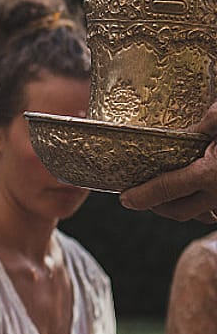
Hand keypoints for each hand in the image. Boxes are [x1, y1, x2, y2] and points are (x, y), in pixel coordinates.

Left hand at [119, 102, 216, 221]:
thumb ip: (210, 119)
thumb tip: (194, 123)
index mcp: (210, 173)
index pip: (165, 191)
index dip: (142, 196)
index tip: (125, 199)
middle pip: (177, 211)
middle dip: (156, 207)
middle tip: (140, 197)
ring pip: (198, 214)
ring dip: (179, 207)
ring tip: (165, 196)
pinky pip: (214, 210)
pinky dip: (202, 204)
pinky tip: (197, 192)